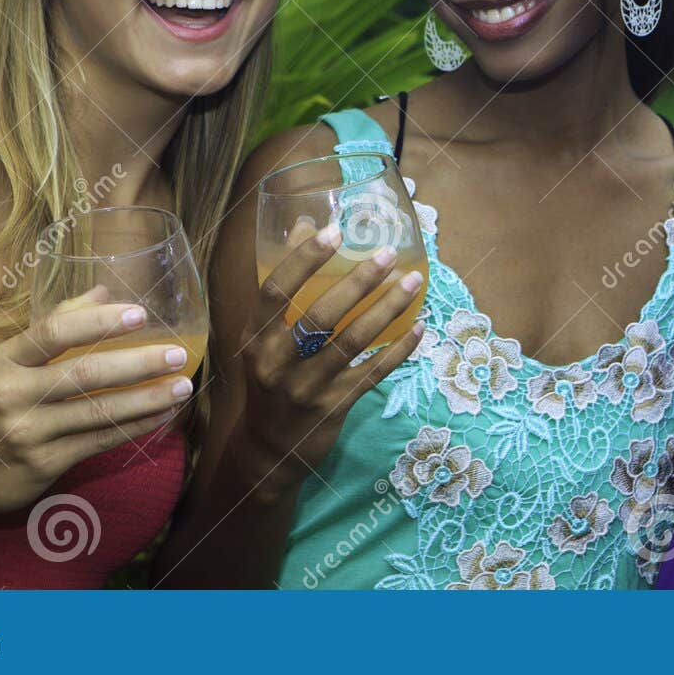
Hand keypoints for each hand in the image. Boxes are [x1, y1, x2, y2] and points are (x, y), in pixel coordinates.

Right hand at [0, 285, 194, 515]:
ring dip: (147, 398)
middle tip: (178, 353)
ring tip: (182, 386)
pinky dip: (135, 426)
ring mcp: (28, 433)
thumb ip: (57, 323)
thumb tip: (105, 293)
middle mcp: (14, 395)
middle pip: (85, 373)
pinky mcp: (44, 464)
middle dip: (138, 363)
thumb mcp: (11, 360)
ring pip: (99, 412)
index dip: (99, 322)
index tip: (140, 315)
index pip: (55, 332)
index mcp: (7, 360)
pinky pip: (100, 441)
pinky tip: (162, 415)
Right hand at [234, 223, 424, 500]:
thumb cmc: (269, 380)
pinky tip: (418, 328)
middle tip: (388, 253)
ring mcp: (306, 388)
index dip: (303, 260)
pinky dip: (398, 350)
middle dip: (359, 282)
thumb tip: (304, 224)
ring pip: (353, 342)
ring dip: (387, 308)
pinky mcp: (333, 408)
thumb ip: (285, 286)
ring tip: (413, 281)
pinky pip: (373, 373)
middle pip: (321, 316)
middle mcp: (276, 363)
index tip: (335, 232)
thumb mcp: (263, 338)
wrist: (268, 450)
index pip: (275, 292)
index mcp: (254, 339)